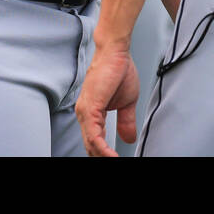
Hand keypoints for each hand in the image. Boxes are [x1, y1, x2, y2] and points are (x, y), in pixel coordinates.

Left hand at [75, 40, 138, 156]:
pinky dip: (102, 149)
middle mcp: (84, 113)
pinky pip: (94, 135)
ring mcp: (85, 111)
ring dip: (103, 156)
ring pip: (91, 144)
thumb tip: (128, 138)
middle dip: (103, 157)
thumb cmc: (118, 69)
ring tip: (115, 161)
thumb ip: (125, 121)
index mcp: (92, 113)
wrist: (115, 52)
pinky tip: (111, 156)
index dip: (105, 154)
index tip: (116, 159)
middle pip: (90, 146)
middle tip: (115, 162)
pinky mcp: (90, 107)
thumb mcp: (127, 102)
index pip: (95, 141)